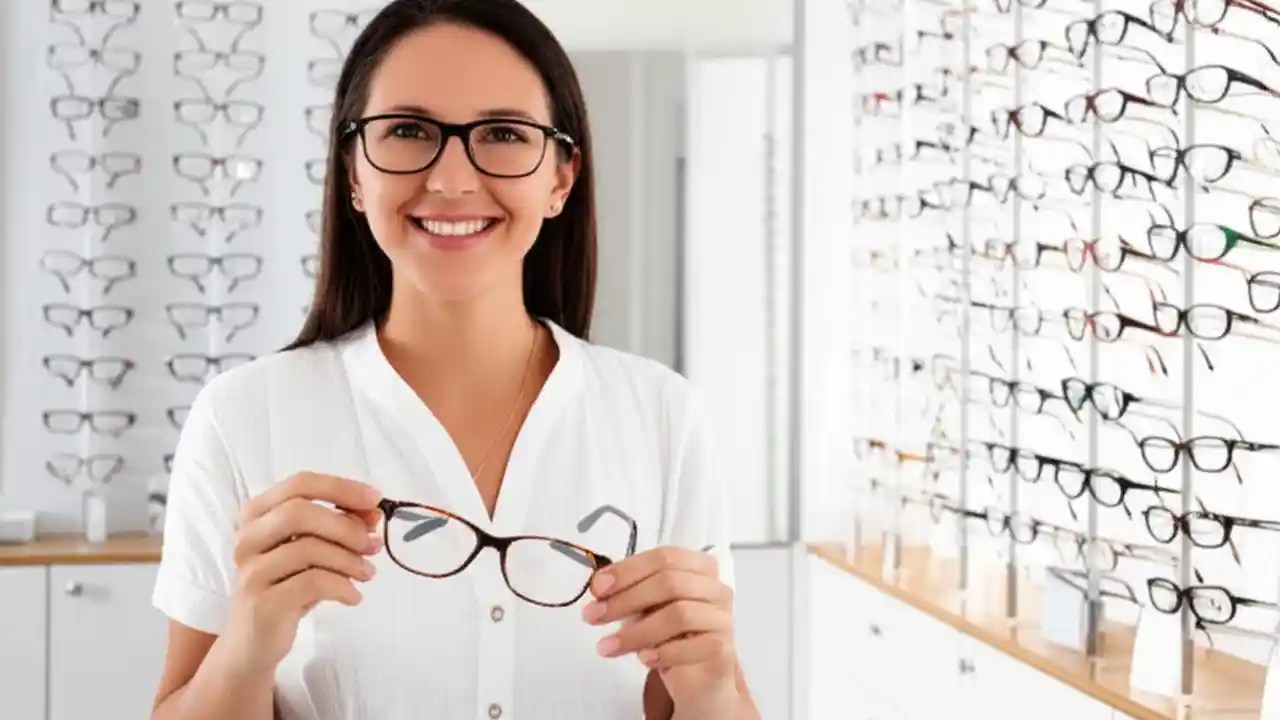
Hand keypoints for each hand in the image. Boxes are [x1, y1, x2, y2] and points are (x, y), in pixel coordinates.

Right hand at [222, 472, 383, 676]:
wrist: (253, 643)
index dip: (341, 487)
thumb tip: (372, 513)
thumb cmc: (286, 587)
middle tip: (373, 544)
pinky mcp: (263, 603)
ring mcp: (251, 571)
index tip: (375, 499)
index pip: (300, 484)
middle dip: (345, 526)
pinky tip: (353, 596)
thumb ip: (338, 528)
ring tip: (367, 573)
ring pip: (308, 549)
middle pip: (300, 512)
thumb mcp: (312, 553)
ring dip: (349, 560)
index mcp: (257, 515)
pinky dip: (343, 587)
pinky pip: (313, 583)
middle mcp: (247, 538)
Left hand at [582, 546, 744, 716]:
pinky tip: (644, 658)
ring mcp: (722, 617)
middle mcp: (715, 588)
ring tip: (609, 645)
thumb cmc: (672, 633)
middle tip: (593, 616)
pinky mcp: (723, 648)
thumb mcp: (646, 606)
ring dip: (637, 631)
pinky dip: (665, 652)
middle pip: (670, 583)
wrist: (698, 674)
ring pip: (679, 615)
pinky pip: (695, 646)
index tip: (597, 588)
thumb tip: (599, 586)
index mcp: (698, 566)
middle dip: (625, 600)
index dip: (628, 570)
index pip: (664, 557)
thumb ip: (628, 592)